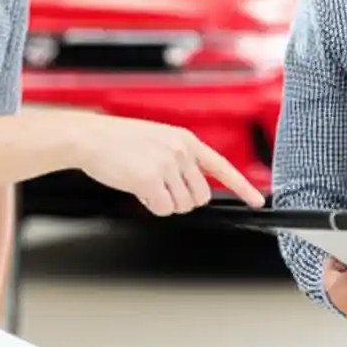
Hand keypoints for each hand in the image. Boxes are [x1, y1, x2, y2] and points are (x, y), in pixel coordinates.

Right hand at [70, 113, 266, 214]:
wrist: (89, 137)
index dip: (242, 186)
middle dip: (183, 200)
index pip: (221, 166)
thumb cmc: (118, 141)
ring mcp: (167, 164)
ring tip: (145, 185)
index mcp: (185, 139)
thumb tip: (192, 188)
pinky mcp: (150, 179)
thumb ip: (179, 158)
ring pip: (183, 205)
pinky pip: (163, 209)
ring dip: (165, 203)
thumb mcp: (158, 140)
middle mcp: (181, 151)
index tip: (256, 201)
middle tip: (161, 190)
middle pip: (201, 196)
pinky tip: (137, 190)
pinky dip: (152, 206)